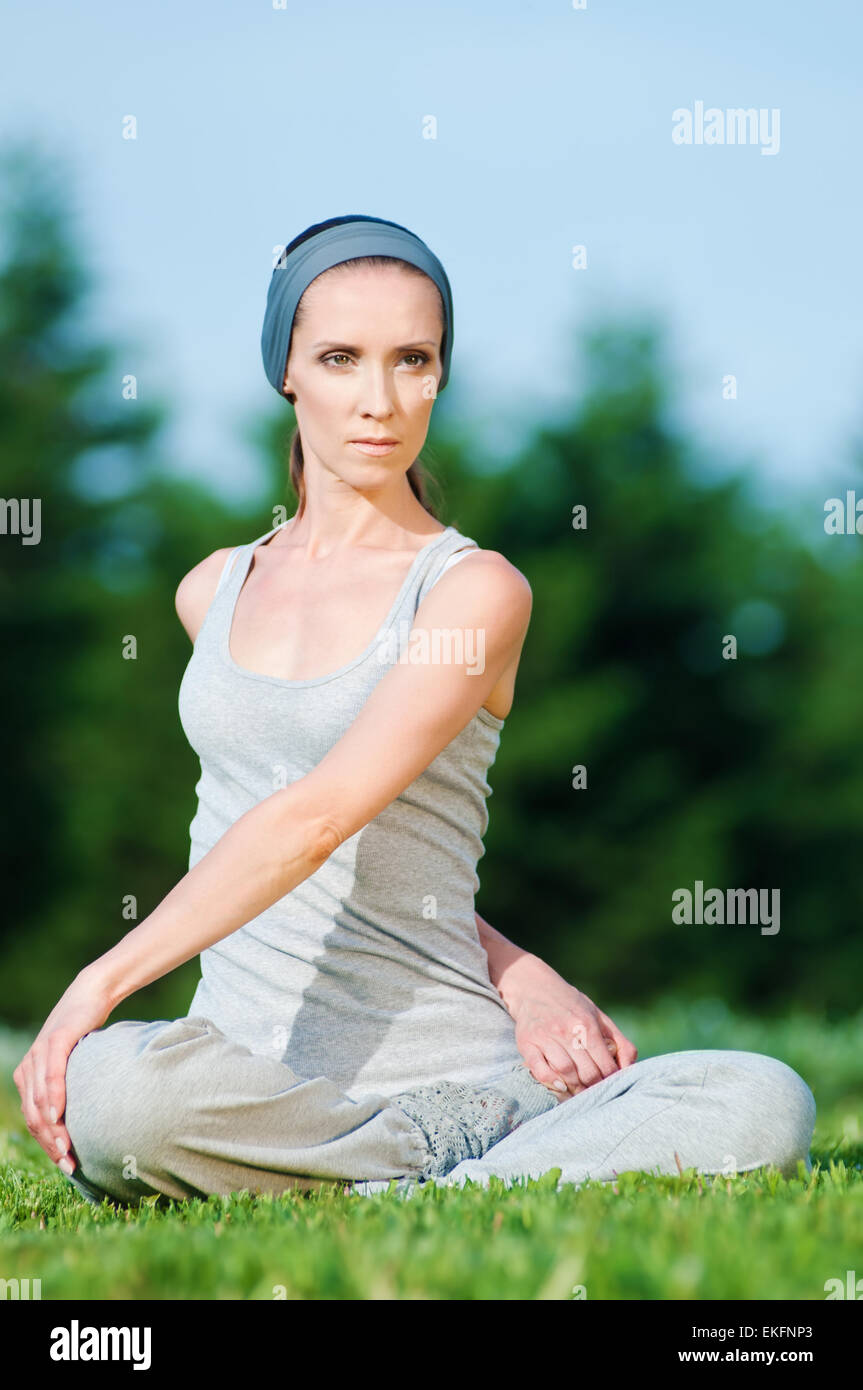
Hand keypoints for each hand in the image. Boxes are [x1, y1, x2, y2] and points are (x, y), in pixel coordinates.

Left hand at [12, 971, 113, 1176]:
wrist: (90, 997)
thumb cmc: (86, 1037)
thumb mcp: (75, 1069)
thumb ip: (69, 1091)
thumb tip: (84, 1123)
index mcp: (28, 1080)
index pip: (33, 1122)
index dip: (47, 1146)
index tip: (65, 1165)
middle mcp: (27, 1069)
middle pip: (33, 1117)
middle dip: (50, 1143)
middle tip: (67, 1163)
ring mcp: (38, 1055)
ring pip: (39, 1100)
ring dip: (51, 1127)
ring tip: (66, 1146)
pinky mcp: (54, 1041)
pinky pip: (50, 1074)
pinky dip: (53, 1096)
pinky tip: (59, 1114)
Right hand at [509, 964, 637, 1097]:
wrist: (533, 988)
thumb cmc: (571, 1005)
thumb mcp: (598, 1016)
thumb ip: (619, 1042)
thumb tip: (630, 1069)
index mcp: (587, 1024)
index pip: (605, 1064)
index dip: (611, 1080)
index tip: (611, 1085)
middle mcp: (566, 1030)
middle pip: (587, 1072)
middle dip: (594, 1087)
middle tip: (595, 1092)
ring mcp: (545, 1037)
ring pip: (565, 1072)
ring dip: (575, 1088)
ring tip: (580, 1091)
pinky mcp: (527, 1043)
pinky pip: (539, 1069)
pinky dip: (551, 1081)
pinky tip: (560, 1085)